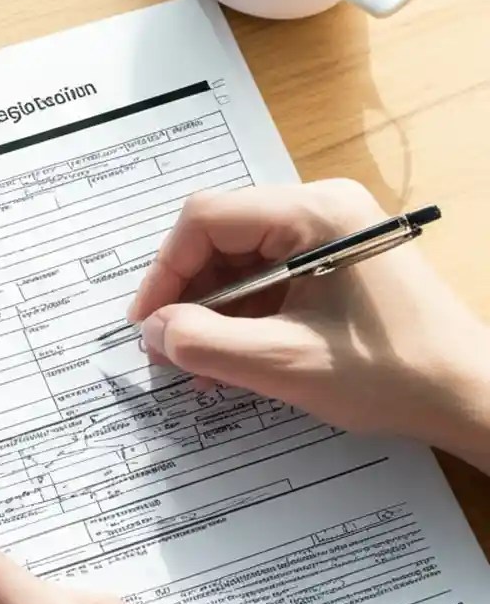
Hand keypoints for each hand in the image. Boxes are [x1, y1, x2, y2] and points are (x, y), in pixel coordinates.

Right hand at [127, 179, 489, 462]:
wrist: (472, 395)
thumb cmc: (393, 375)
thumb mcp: (286, 364)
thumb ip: (207, 344)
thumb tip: (153, 330)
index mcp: (314, 213)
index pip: (207, 220)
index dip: (165, 272)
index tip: (147, 325)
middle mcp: (321, 207)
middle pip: (222, 236)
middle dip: (188, 294)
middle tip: (168, 348)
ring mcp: (331, 233)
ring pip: (241, 259)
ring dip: (213, 309)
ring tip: (198, 361)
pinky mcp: (336, 261)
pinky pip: (269, 276)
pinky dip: (243, 314)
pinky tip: (231, 356)